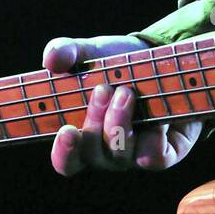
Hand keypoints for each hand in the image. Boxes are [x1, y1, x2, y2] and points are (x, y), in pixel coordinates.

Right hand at [41, 34, 202, 174]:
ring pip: (121, 155)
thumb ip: (66, 52)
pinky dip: (153, 137)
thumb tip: (49, 60)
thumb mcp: (91, 52)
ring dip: (119, 123)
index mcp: (82, 136)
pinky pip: (154, 158)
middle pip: (93, 154)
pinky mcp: (164, 152)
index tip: (66, 130)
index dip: (63, 153)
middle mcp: (107, 151)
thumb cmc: (117, 62)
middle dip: (95, 120)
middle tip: (103, 89)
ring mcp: (135, 154)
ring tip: (126, 92)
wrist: (162, 60)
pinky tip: (155, 112)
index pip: (66, 161)